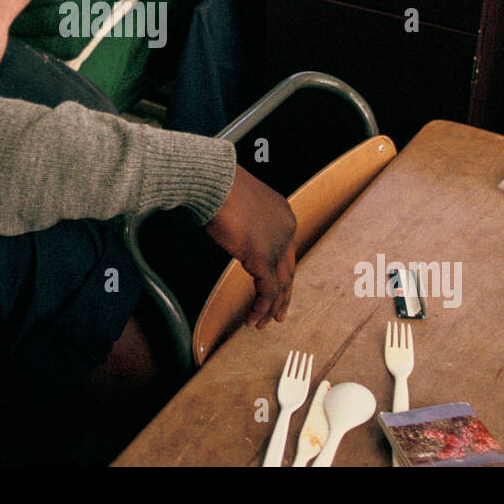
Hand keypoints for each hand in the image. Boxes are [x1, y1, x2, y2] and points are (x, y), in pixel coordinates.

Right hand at [203, 165, 295, 328]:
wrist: (215, 179)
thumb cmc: (219, 184)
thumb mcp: (238, 202)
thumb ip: (243, 220)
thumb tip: (232, 231)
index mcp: (284, 215)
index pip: (287, 251)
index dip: (281, 272)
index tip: (274, 288)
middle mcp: (287, 230)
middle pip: (289, 270)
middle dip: (283, 296)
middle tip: (278, 315)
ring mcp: (277, 244)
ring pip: (281, 285)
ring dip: (271, 308)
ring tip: (261, 324)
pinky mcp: (263, 257)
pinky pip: (267, 290)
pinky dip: (260, 308)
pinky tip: (252, 320)